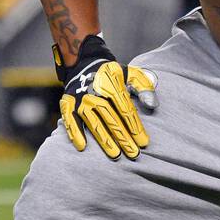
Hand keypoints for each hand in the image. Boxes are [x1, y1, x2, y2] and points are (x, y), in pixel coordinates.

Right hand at [53, 34, 156, 158]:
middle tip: (134, 154)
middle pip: (112, 120)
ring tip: (115, 155)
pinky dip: (75, 133)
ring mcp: (80, 99)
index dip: (135, 127)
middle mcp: (95, 93)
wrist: (84, 63)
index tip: (144, 143)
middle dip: (124, 139)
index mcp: (112, 85)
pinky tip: (83, 147)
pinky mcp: (67, 104)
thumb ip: (144, 87)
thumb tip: (152, 105)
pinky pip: (70, 121)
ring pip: (94, 124)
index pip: (126, 111)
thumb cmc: (112, 74)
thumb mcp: (131, 73)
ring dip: (105, 141)